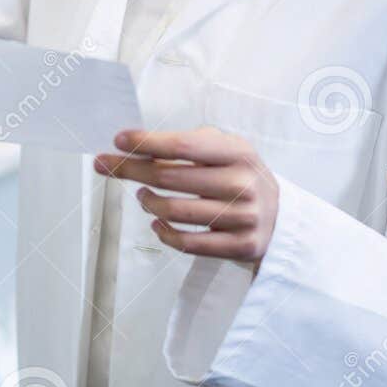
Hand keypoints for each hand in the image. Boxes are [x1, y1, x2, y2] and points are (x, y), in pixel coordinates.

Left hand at [94, 126, 277, 268]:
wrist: (281, 218)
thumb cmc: (239, 177)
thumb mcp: (226, 151)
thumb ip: (190, 145)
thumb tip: (137, 146)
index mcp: (238, 153)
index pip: (184, 145)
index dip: (147, 142)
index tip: (118, 140)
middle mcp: (242, 184)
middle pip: (171, 178)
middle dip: (130, 170)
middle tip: (105, 165)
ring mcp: (243, 217)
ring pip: (174, 211)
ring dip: (148, 202)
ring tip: (142, 195)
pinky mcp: (241, 246)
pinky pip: (188, 243)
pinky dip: (163, 233)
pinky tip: (156, 223)